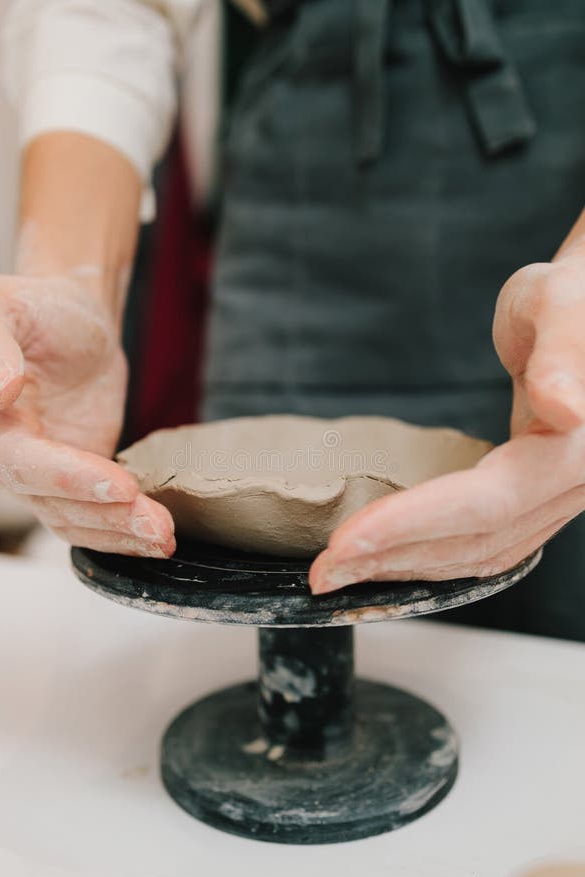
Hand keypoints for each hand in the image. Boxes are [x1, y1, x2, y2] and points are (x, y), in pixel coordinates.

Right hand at [0, 273, 174, 555]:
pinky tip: (155, 538)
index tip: (120, 485)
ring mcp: (40, 475)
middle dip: (107, 516)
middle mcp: (4, 459)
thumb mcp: (3, 308)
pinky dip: (124, 532)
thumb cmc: (34, 309)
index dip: (70, 478)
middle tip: (158, 525)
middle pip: (53, 502)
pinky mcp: (75, 481)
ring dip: (121, 533)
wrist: (72, 321)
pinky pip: (94, 516)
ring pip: (75, 519)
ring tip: (164, 536)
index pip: (23, 463)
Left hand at [309, 257, 584, 593]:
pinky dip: (432, 556)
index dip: (414, 523)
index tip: (345, 541)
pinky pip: (484, 545)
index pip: (489, 501)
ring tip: (343, 571)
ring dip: (407, 566)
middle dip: (393, 557)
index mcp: (579, 449)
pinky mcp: (536, 501)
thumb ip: (566, 351)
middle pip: (477, 541)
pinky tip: (390, 558)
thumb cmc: (570, 300)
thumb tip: (565, 408)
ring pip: (480, 554)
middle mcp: (574, 486)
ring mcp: (558, 500)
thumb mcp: (562, 305)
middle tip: (323, 571)